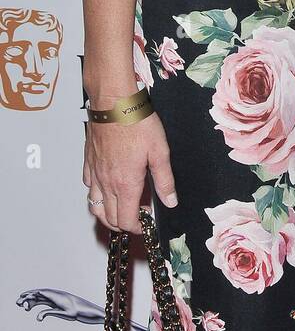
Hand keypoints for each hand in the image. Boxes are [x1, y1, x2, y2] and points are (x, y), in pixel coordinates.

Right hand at [83, 110, 177, 233]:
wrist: (114, 104)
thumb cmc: (138, 124)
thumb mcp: (160, 152)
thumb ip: (164, 180)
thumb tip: (170, 202)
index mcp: (126, 184)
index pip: (126, 220)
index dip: (137, 227)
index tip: (146, 222)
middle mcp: (107, 183)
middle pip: (108, 218)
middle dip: (123, 224)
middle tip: (137, 216)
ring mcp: (95, 173)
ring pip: (95, 207)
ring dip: (107, 214)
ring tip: (121, 208)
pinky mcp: (88, 162)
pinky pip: (89, 187)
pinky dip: (97, 195)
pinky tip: (107, 186)